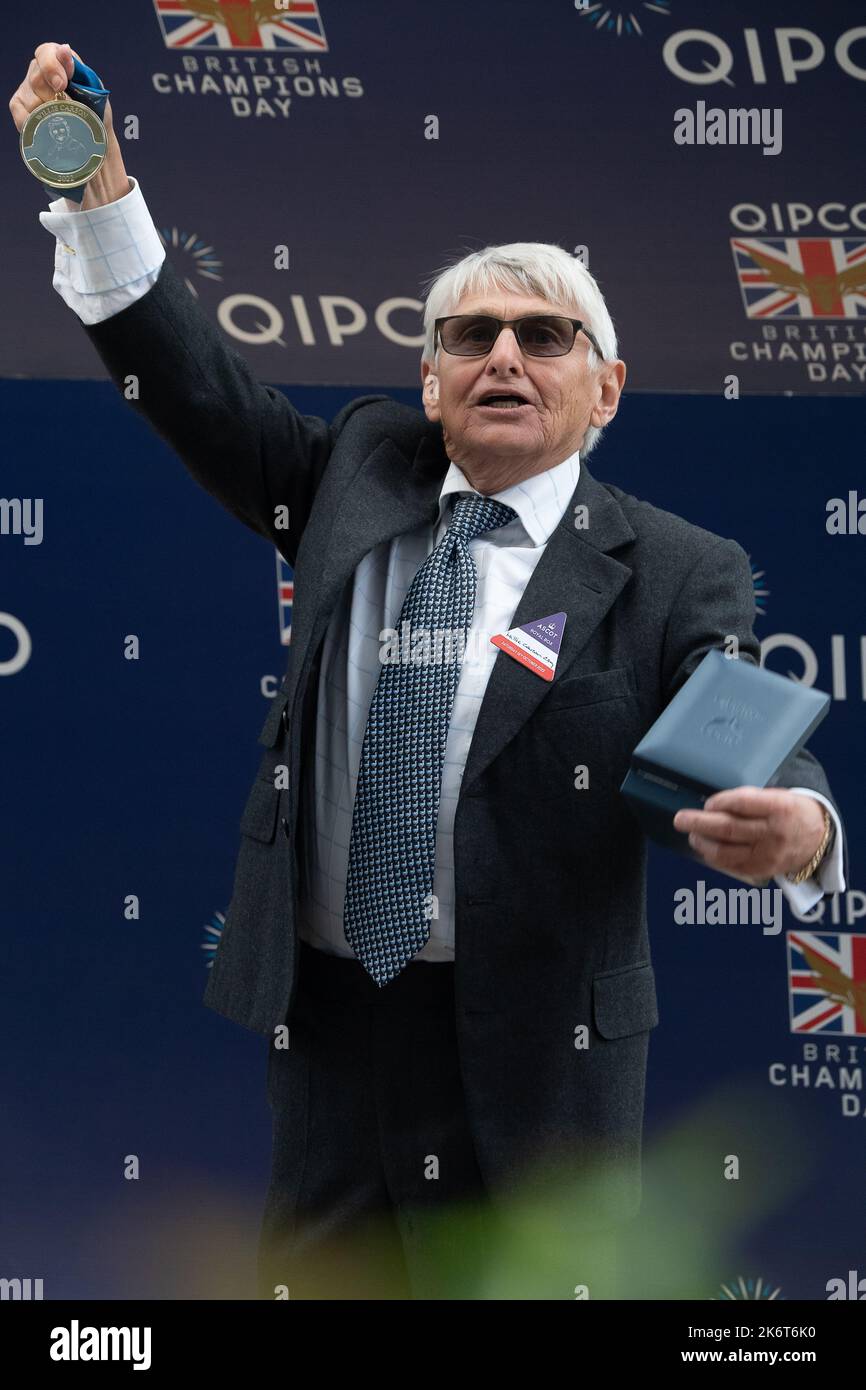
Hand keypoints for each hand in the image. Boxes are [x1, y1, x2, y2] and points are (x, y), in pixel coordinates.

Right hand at [9, 41, 127, 206]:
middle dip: (52, 95)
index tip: (61, 84)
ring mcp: (29, 91)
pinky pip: (20, 113)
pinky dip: (31, 122)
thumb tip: (64, 50)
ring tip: (61, 123)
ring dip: (46, 112)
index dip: (51, 65)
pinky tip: (43, 129)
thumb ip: (81, 74)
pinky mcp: (21, 109)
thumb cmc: (96, 119)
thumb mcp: (96, 96)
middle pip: (36, 77)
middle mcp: (41, 73)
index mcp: (61, 64)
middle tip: (66, 109)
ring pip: (29, 96)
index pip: (47, 53)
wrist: (93, 149)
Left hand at [673, 787, 827, 881]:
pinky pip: (730, 865)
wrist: (818, 838)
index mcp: (779, 808)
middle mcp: (773, 833)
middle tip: (680, 819)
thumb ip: (749, 799)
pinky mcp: (762, 870)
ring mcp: (767, 855)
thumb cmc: (790, 811)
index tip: (708, 802)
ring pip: (725, 852)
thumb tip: (712, 804)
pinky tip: (706, 848)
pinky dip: (713, 857)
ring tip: (692, 834)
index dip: (719, 802)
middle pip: (728, 829)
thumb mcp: (777, 795)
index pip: (742, 803)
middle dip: (699, 823)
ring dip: (702, 842)